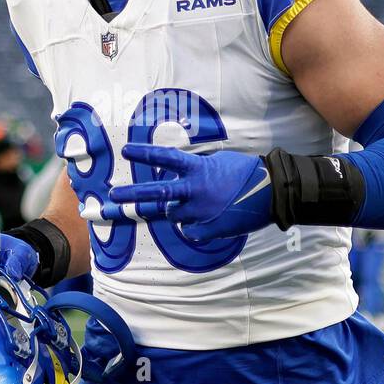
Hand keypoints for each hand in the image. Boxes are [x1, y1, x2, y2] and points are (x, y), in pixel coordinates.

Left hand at [105, 143, 270, 241]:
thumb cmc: (246, 173)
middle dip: (131, 195)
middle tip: (110, 197)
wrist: (272, 192)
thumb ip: (197, 169)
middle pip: (157, 193)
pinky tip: (211, 220)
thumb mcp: (219, 162)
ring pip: (175, 215)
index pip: (166, 158)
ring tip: (202, 206)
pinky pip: (191, 232)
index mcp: (198, 169)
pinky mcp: (209, 229)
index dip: (145, 154)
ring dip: (181, 212)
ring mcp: (200, 211)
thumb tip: (181, 176)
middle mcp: (194, 190)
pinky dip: (196, 228)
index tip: (126, 151)